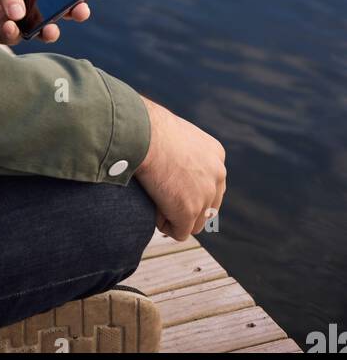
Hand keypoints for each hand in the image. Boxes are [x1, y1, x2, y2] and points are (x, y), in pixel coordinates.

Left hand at [0, 0, 103, 45]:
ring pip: (45, 29)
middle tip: (80, 12)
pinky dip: (14, 34)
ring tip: (50, 29)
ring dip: (51, 30)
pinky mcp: (4, 35)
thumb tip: (20, 14)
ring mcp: (20, 20)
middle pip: (62, 9)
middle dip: (75, 11)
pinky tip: (8, 26)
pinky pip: (16, 39)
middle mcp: (33, 2)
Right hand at [135, 97, 226, 240]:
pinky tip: (153, 210)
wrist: (142, 134)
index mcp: (216, 154)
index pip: (211, 184)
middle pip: (207, 206)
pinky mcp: (189, 211)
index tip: (170, 186)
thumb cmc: (148, 128)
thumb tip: (171, 166)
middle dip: (186, 207)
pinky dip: (165, 225)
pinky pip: (180, 232)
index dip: (190, 190)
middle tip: (163, 200)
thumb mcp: (175, 135)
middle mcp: (217, 175)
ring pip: (195, 223)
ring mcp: (205, 194)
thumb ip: (182, 153)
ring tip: (155, 203)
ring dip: (176, 218)